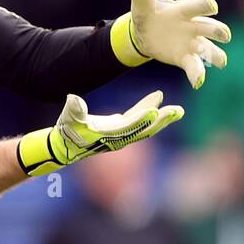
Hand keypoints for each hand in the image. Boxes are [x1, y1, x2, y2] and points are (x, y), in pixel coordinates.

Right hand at [17, 91, 183, 175]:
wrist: (64, 145)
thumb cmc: (66, 133)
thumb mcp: (68, 120)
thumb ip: (73, 110)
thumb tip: (73, 99)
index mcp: (109, 135)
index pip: (129, 126)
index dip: (142, 119)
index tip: (156, 111)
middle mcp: (118, 137)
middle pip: (145, 129)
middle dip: (162, 120)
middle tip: (178, 111)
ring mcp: (120, 133)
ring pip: (145, 125)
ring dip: (161, 117)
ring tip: (177, 108)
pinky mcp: (119, 128)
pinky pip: (138, 118)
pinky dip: (147, 109)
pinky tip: (157, 98)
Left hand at [111, 0, 231, 88]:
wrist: (145, 31)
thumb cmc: (148, 13)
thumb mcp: (142, 3)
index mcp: (184, 9)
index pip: (199, 4)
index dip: (206, 5)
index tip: (212, 8)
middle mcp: (193, 25)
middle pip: (212, 27)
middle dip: (218, 31)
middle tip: (224, 36)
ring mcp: (192, 43)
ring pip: (209, 49)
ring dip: (215, 55)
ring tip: (220, 62)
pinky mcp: (186, 58)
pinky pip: (194, 67)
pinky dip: (197, 75)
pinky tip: (197, 83)